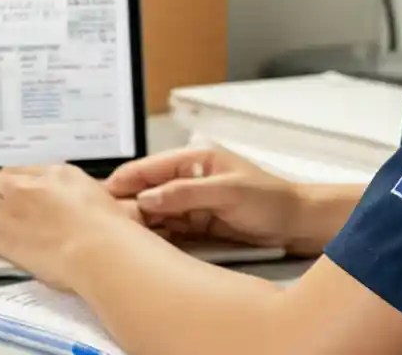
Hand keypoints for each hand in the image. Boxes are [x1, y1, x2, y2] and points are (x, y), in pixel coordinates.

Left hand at [0, 164, 149, 291]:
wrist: (99, 249)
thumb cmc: (104, 225)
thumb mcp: (92, 191)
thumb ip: (71, 186)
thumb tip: (64, 189)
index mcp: (50, 173)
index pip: (17, 170)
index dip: (13, 181)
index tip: (13, 189)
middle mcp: (24, 189)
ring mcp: (10, 214)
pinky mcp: (3, 241)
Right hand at [105, 146, 301, 249]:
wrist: (298, 224)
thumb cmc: (271, 200)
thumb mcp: (227, 192)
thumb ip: (186, 193)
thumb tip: (149, 196)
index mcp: (195, 158)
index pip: (150, 167)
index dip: (125, 179)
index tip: (103, 194)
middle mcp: (190, 177)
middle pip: (148, 190)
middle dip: (128, 203)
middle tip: (107, 220)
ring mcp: (193, 201)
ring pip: (156, 211)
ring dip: (141, 221)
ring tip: (120, 233)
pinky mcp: (198, 223)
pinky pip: (169, 228)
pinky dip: (156, 235)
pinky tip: (142, 243)